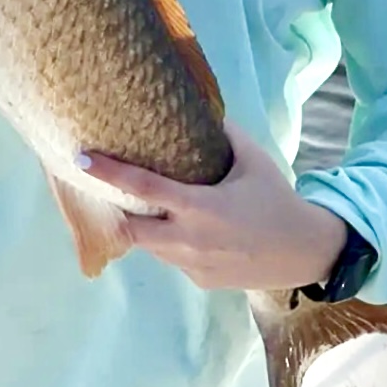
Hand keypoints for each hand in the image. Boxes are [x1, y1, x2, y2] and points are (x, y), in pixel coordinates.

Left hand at [81, 121, 347, 292]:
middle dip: (120, 212)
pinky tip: (187, 229)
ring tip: (156, 208)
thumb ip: (223, 134)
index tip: (81, 158)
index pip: (142, 187)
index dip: (108, 173)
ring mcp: (192, 265)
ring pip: (150, 247)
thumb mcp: (253, 160)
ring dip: (147, 228)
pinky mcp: (199, 281)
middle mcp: (189, 240)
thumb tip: (198, 106)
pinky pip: (171, 260)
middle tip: (120, 193)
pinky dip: (169, 243)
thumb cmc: (276, 200)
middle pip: (130, 230)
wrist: (305, 252)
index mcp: (200, 207)